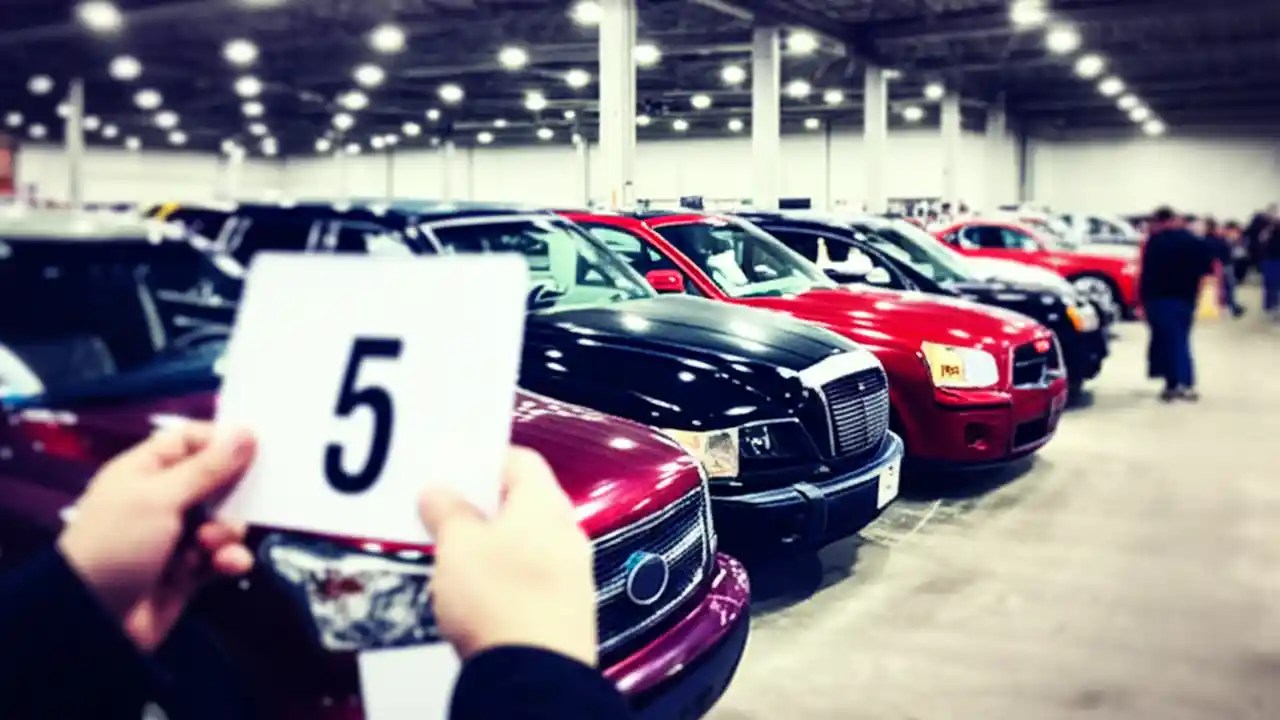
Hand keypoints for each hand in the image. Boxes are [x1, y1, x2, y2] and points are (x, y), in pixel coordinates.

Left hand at [57, 422, 256, 651]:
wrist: (93, 621)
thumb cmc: (118, 544)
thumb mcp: (160, 498)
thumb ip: (207, 468)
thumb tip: (247, 432)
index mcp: (145, 471)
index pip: (190, 441)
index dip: (222, 442)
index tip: (257, 448)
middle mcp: (162, 499)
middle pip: (215, 481)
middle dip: (233, 494)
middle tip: (247, 499)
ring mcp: (176, 536)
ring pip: (224, 521)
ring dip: (228, 532)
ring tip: (212, 546)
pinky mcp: (190, 570)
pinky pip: (222, 555)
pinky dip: (228, 559)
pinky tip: (228, 565)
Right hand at [419, 447, 596, 665]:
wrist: (534, 673)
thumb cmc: (496, 595)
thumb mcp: (457, 546)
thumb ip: (446, 512)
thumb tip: (438, 491)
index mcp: (545, 504)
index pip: (521, 460)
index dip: (485, 461)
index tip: (453, 472)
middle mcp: (568, 531)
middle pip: (526, 503)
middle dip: (486, 507)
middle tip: (446, 514)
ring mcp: (575, 572)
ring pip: (531, 542)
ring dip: (497, 545)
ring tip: (457, 556)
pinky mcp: (569, 609)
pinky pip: (537, 578)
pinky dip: (510, 577)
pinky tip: (482, 595)